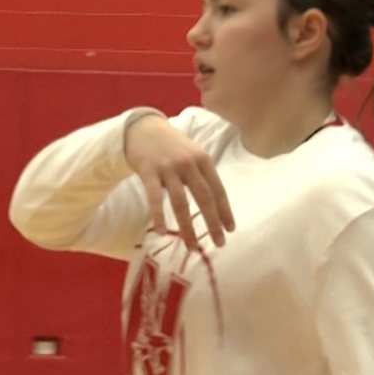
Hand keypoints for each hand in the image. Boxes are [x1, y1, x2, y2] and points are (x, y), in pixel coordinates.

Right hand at [124, 108, 233, 249]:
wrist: (143, 128)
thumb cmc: (171, 145)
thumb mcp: (192, 153)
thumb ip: (202, 174)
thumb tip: (214, 204)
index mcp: (203, 159)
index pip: (218, 189)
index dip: (225, 211)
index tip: (231, 230)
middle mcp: (188, 163)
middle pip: (204, 198)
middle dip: (213, 223)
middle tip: (219, 243)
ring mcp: (168, 167)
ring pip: (180, 202)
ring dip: (187, 228)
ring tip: (191, 246)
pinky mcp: (149, 171)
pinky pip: (155, 198)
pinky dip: (158, 216)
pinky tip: (161, 232)